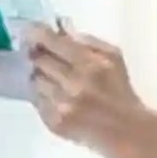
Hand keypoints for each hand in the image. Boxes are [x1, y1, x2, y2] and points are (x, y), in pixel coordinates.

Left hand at [26, 24, 146, 149]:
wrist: (126, 131)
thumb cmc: (120, 90)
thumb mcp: (113, 57)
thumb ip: (86, 40)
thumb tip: (59, 27)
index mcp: (89, 64)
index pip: (51, 42)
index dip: (36, 34)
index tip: (30, 32)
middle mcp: (72, 84)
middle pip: (38, 60)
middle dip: (39, 55)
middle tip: (41, 54)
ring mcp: (61, 105)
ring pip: (34, 80)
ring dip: (41, 76)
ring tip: (55, 79)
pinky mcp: (54, 123)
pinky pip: (37, 100)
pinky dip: (43, 96)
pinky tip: (58, 97)